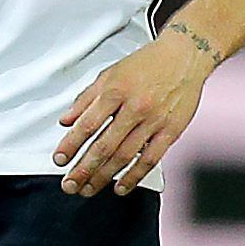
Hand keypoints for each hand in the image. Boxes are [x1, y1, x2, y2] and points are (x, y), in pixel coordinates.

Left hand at [58, 25, 215, 195]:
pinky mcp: (171, 131)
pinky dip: (134, 176)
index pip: (87, 124)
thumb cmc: (146, 64)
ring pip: (124, 156)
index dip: (71, 145)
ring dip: (104, 176)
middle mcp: (134, 107)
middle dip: (83, 169)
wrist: (185, 56)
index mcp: (115, 91)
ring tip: (88, 189)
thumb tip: (65, 121)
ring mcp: (154, 121)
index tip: (60, 159)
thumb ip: (86, 99)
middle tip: (70, 184)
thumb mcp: (109, 74)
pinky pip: (150, 159)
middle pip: (104, 146)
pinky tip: (120, 187)